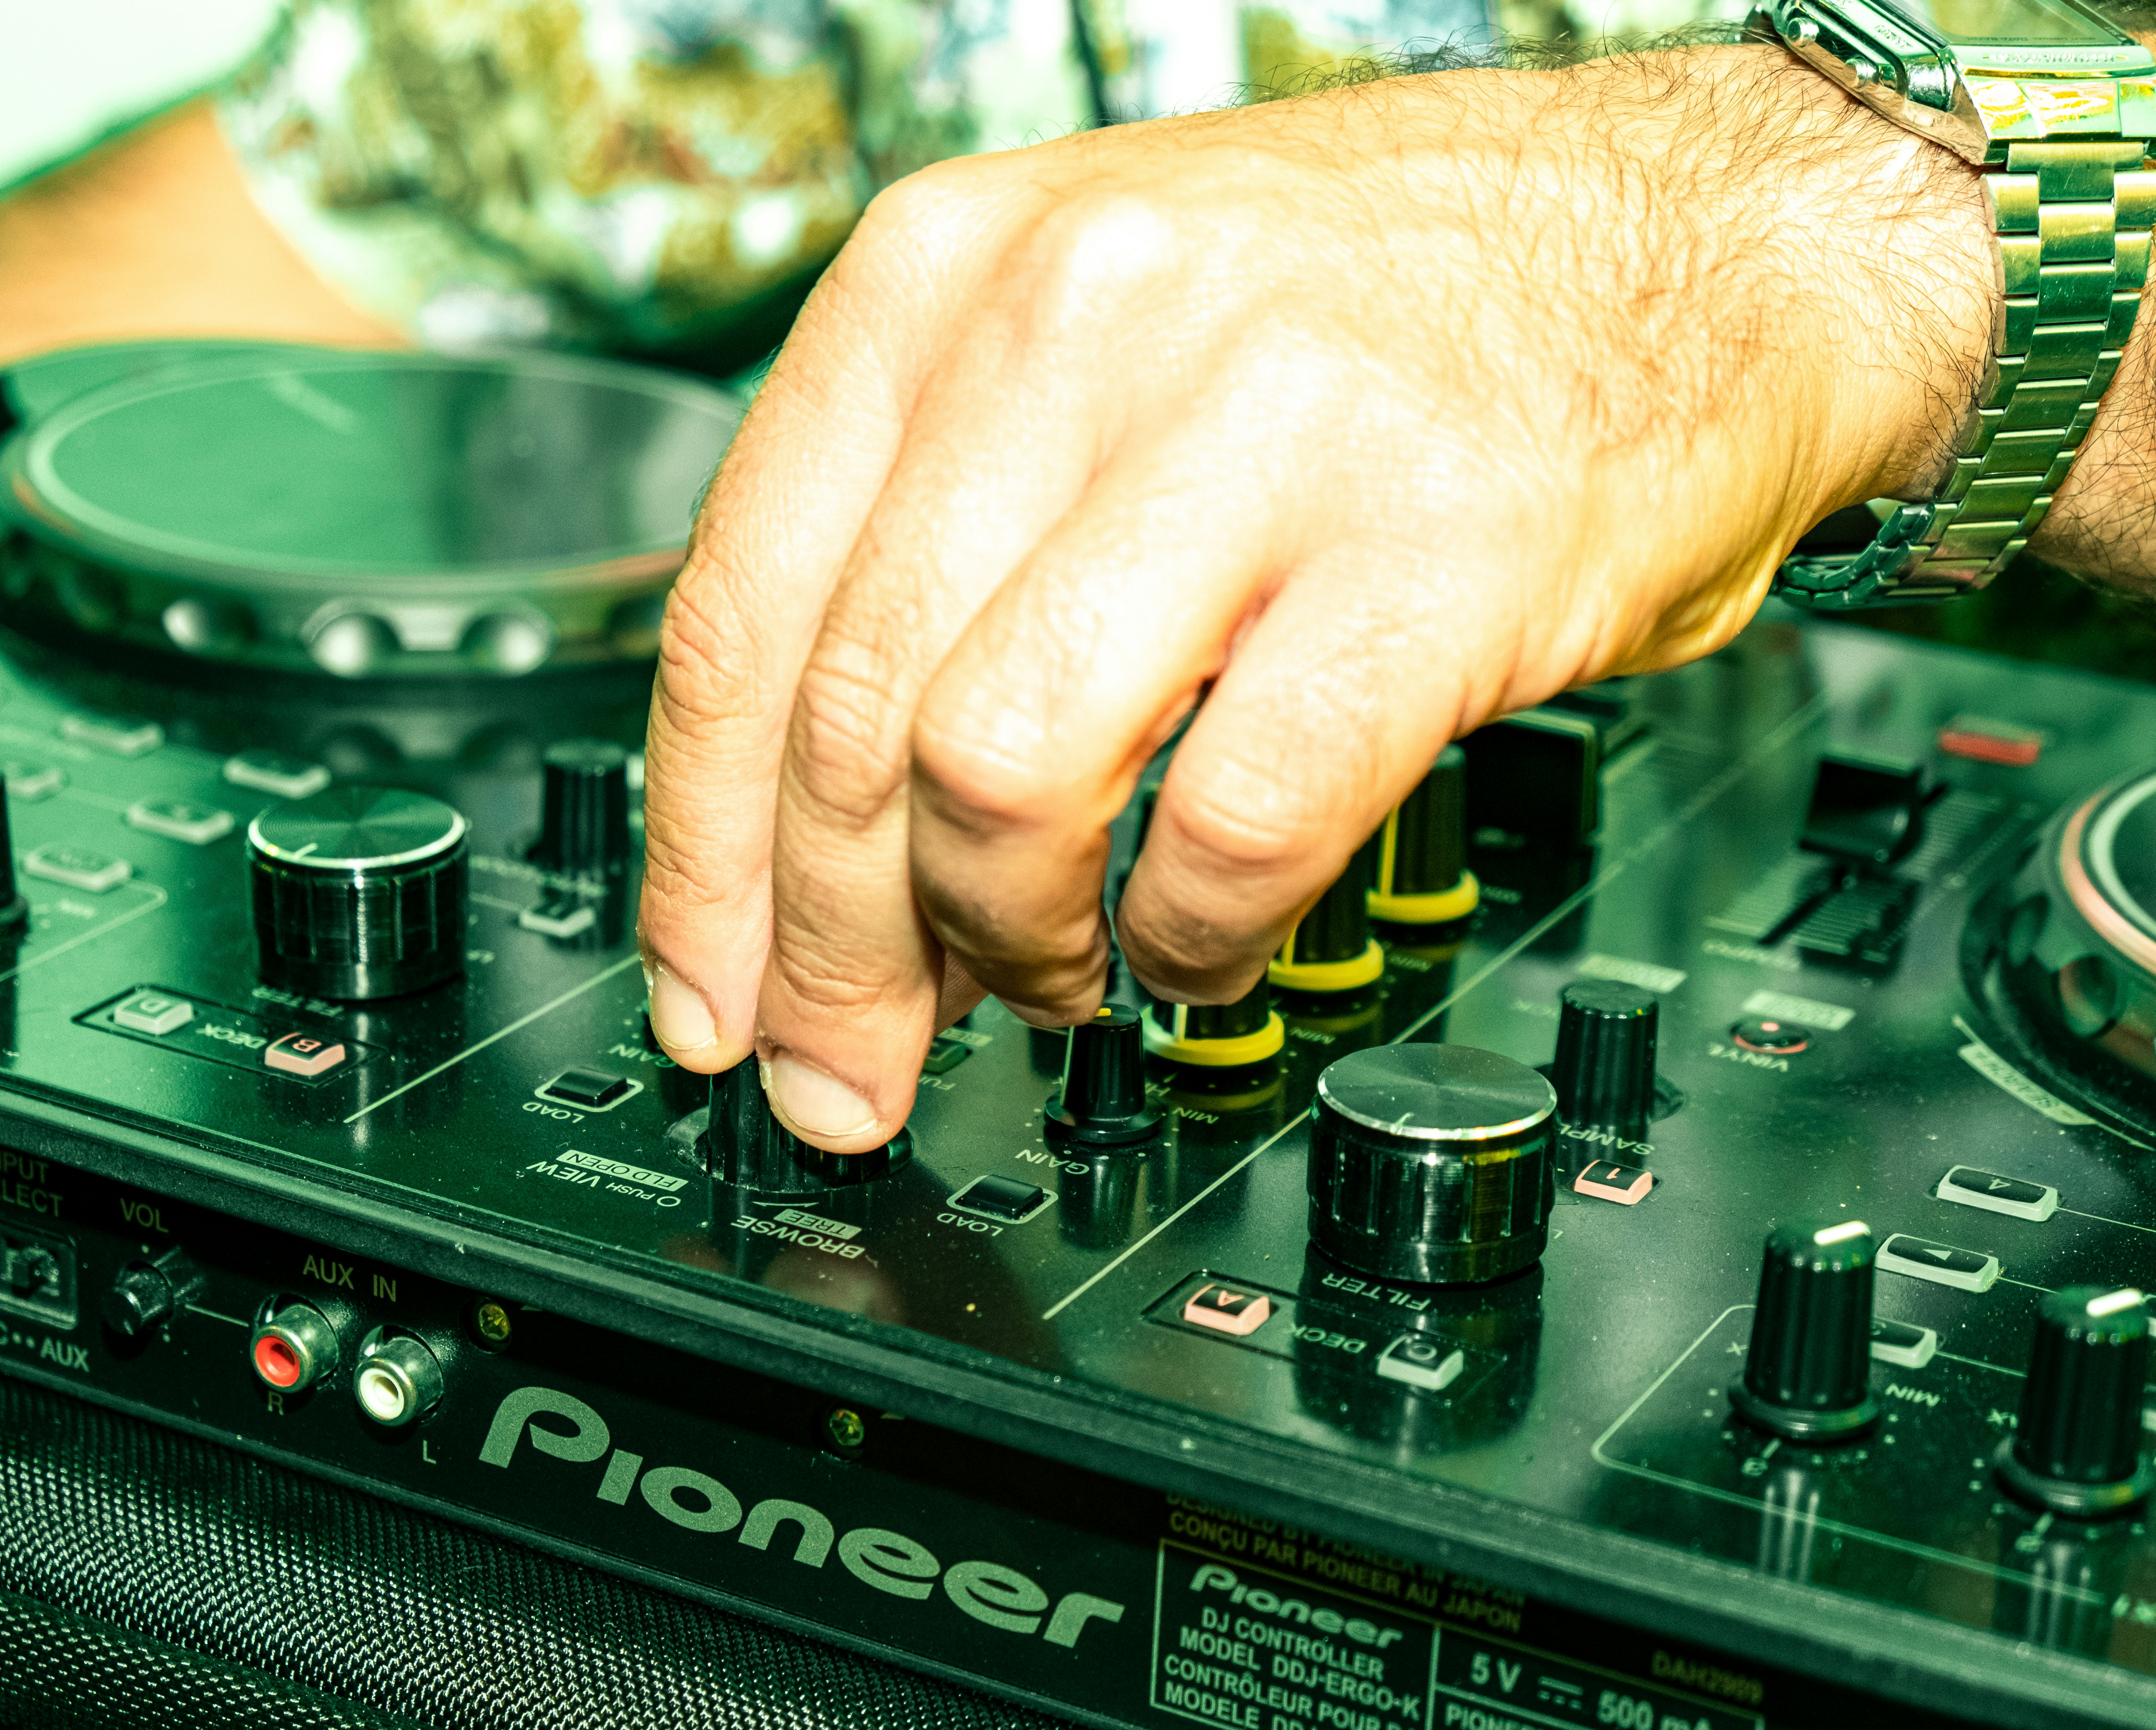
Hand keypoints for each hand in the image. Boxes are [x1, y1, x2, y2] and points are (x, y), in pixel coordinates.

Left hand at [638, 45, 2003, 1151]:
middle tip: (847, 1066)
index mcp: (949, 274)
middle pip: (853, 722)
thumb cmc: (1392, 316)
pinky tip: (1206, 946)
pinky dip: (1197, 934)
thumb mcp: (1091, 346)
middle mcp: (1075, 320)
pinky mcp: (1431, 550)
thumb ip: (932, 550)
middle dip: (831, 954)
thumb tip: (811, 835)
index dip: (699, 854)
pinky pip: (1232, 820)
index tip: (708, 991)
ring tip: (1053, 974)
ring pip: (999, 773)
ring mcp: (1256, 426)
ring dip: (1005, 938)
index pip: (735, 615)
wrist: (1704, 233)